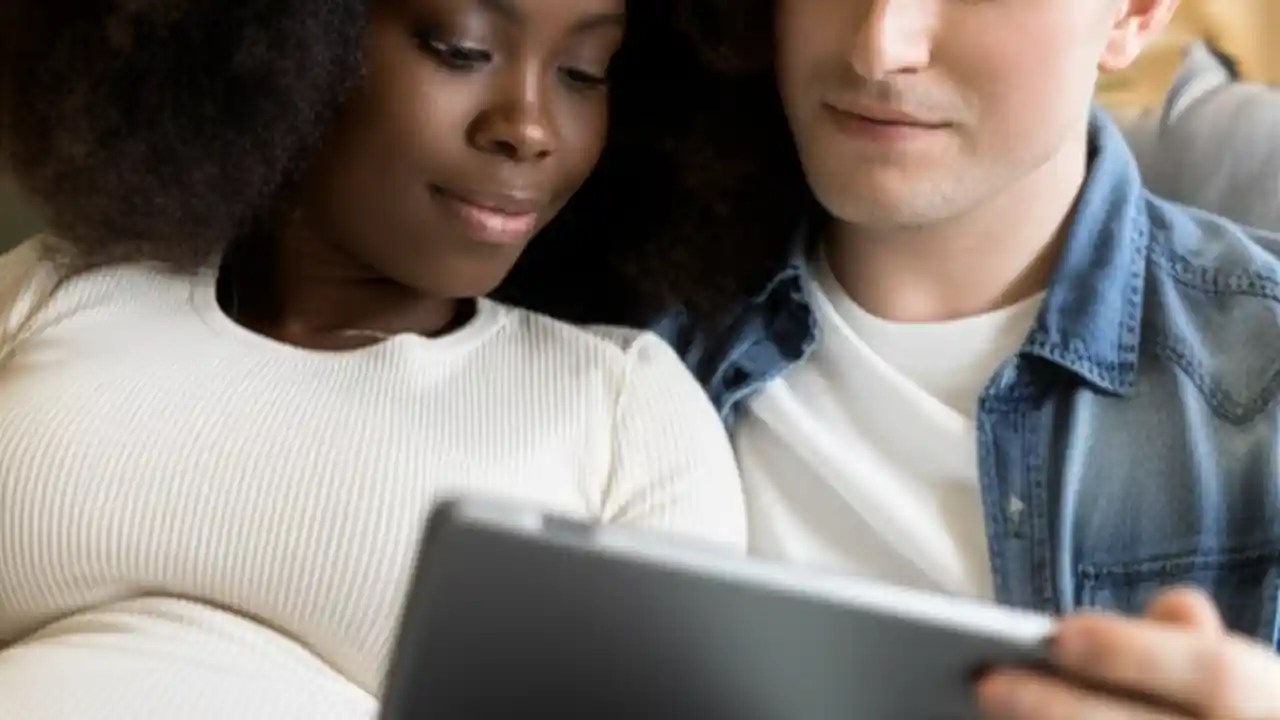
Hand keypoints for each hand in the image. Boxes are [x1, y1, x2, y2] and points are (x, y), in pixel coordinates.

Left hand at [976, 587, 1279, 718]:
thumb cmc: (1224, 715)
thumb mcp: (1235, 676)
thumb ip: (1190, 642)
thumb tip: (1173, 607)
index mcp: (1270, 705)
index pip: (1216, 675)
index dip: (1135, 653)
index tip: (1057, 634)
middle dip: (1066, 711)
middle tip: (989, 684)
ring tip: (986, 718)